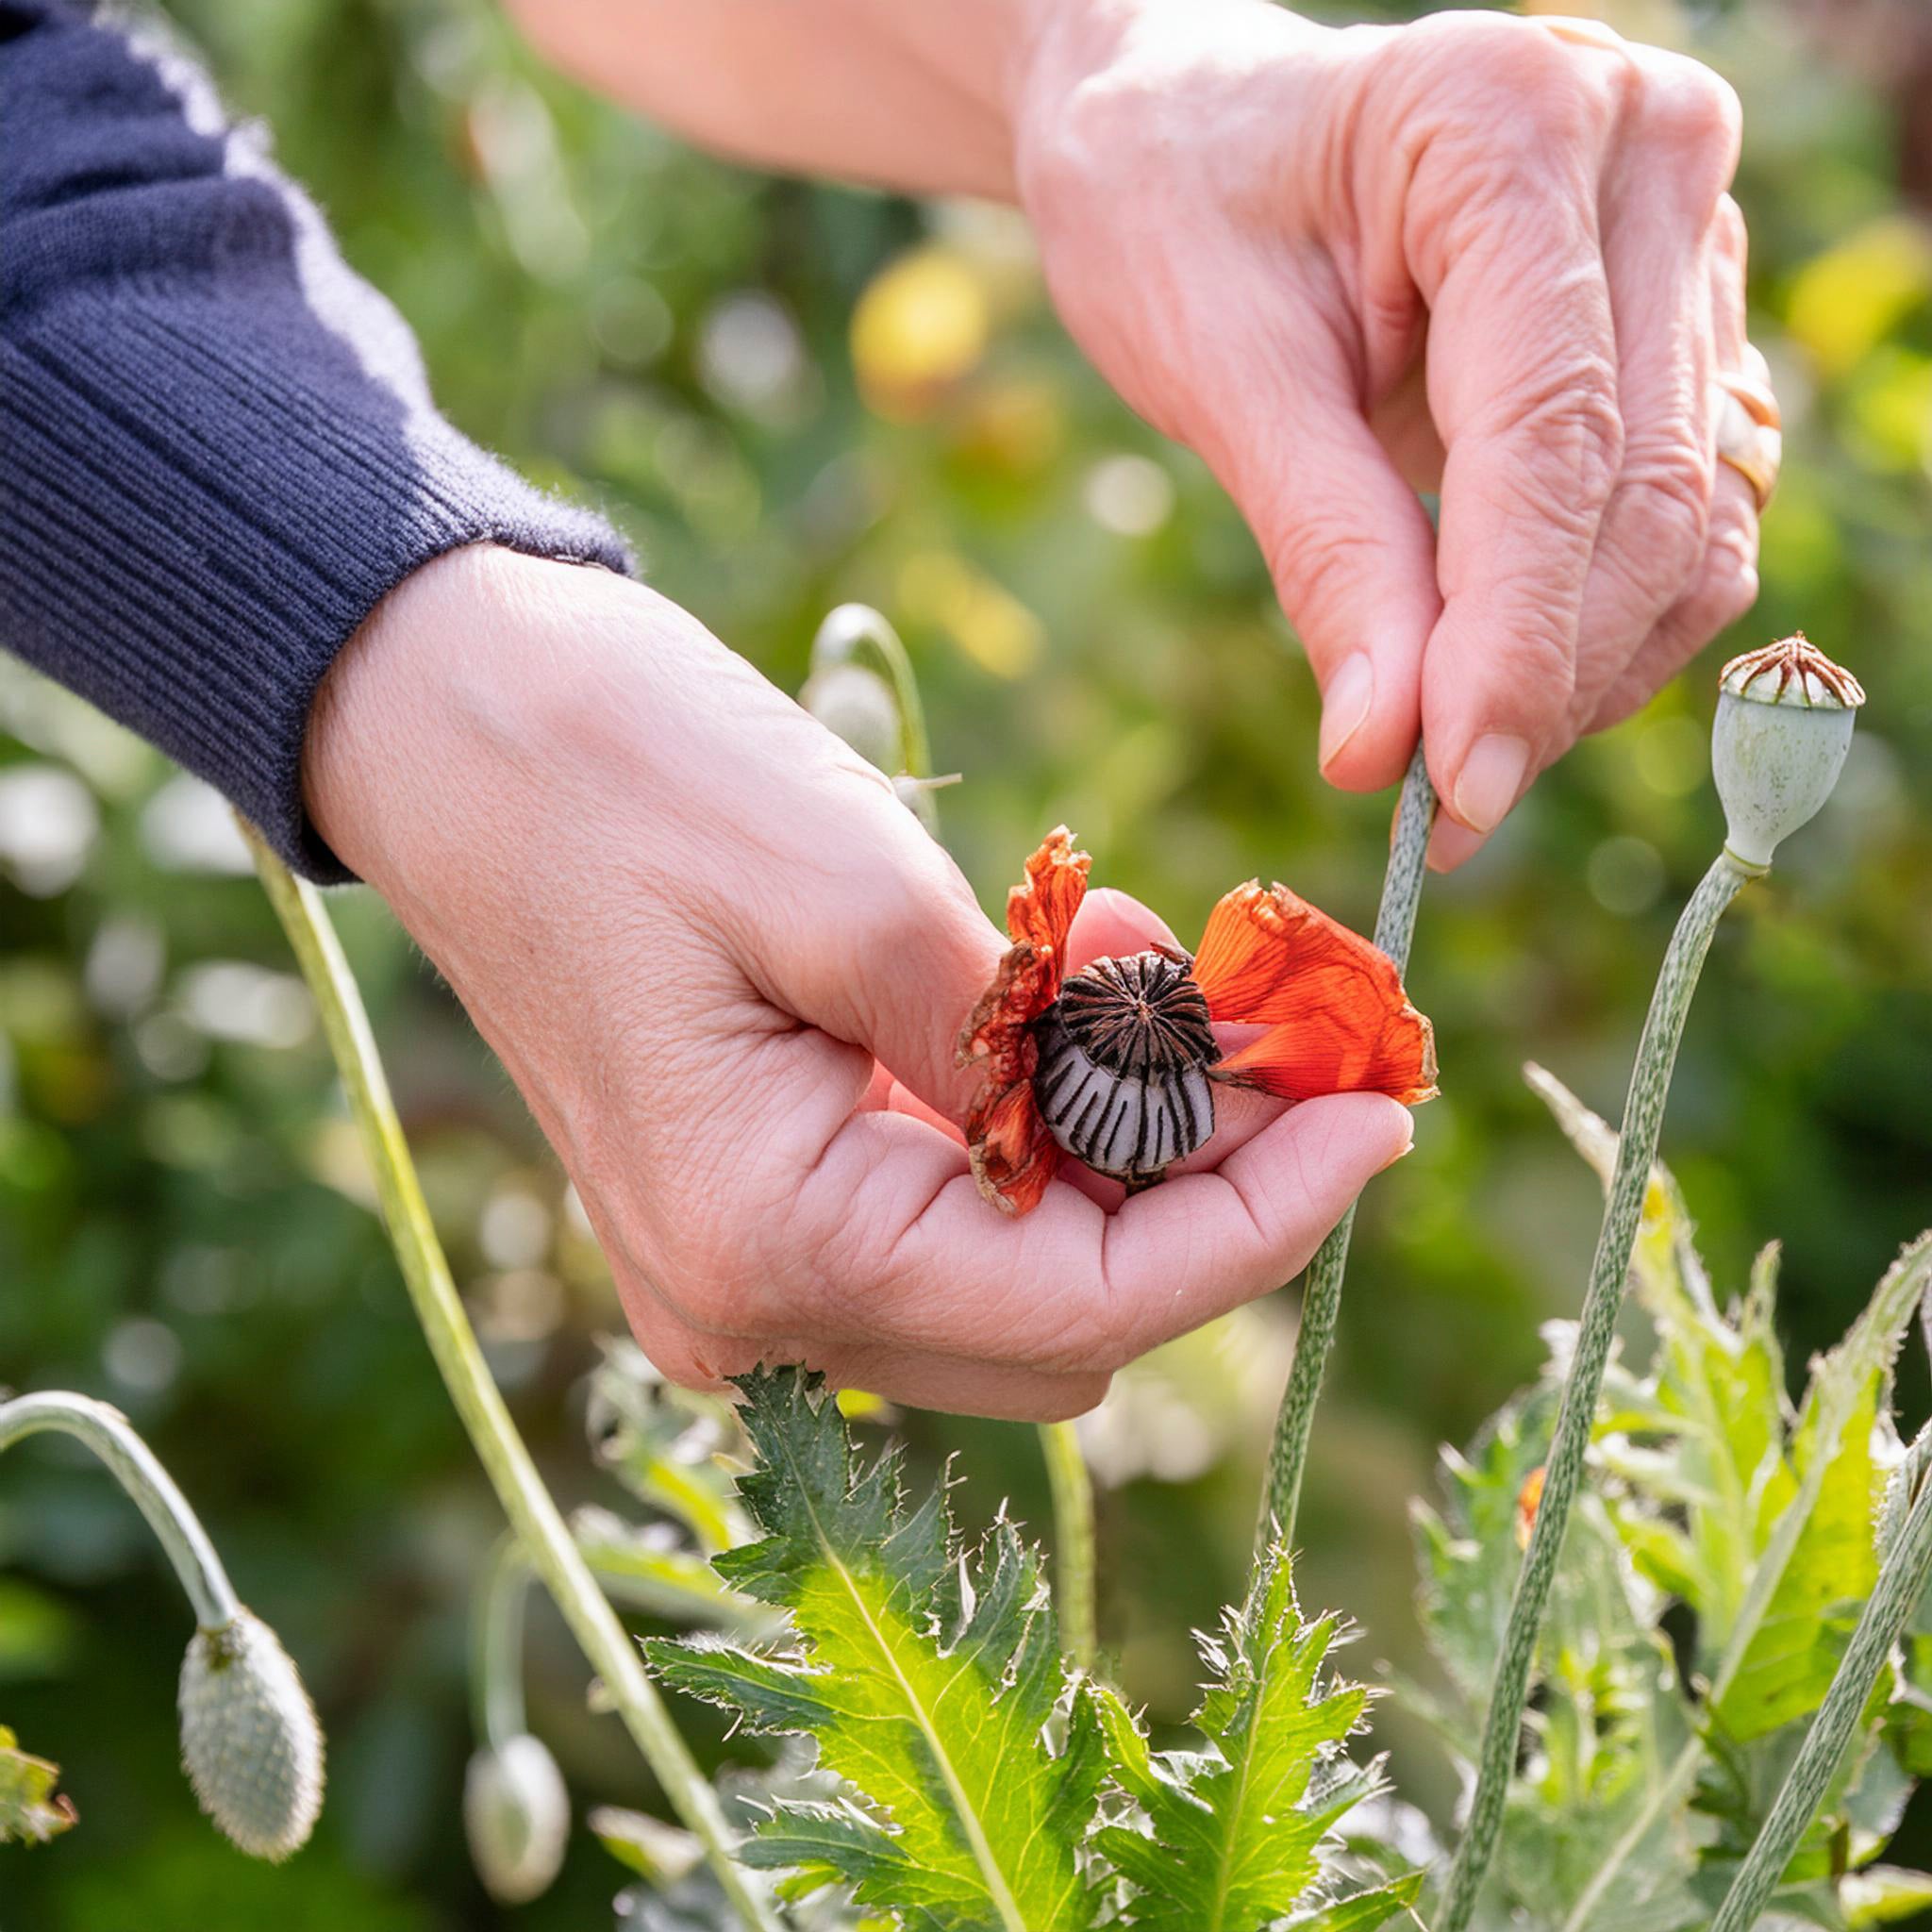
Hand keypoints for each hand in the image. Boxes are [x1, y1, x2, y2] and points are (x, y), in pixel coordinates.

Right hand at [303, 546, 1412, 1418]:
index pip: (1088, 1309)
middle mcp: (754, 1305)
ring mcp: (748, 1269)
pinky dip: (1051, 1129)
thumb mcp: (859, 886)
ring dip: (1136, 1150)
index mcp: (769, 1247)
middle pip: (1070, 1319)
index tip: (1383, 1115)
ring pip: (1025, 1274)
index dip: (1264, 1221)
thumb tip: (1203, 1103)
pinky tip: (1081, 999)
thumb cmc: (623, 779)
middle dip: (1214, 1187)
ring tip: (1182, 979)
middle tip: (1298, 1036)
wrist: (448, 730)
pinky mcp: (760, 1202)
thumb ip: (1041, 1035)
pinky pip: (954, 1213)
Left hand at [1013, 2, 1757, 863]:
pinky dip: (1607, 620)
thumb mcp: (1221, 372)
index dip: (1513, 639)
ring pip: (1693, 515)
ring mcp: (1688, 226)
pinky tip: (1505, 680)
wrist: (1194, 125)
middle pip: (1645, 487)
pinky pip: (1690, 506)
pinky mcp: (1686, 311)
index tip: (1457, 792)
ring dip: (1588, 667)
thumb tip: (1390, 753)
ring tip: (1460, 761)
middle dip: (1546, 678)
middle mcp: (1643, 150)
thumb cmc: (1175, 209)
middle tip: (1444, 815)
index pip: (1552, 432)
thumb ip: (1326, 553)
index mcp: (1507, 120)